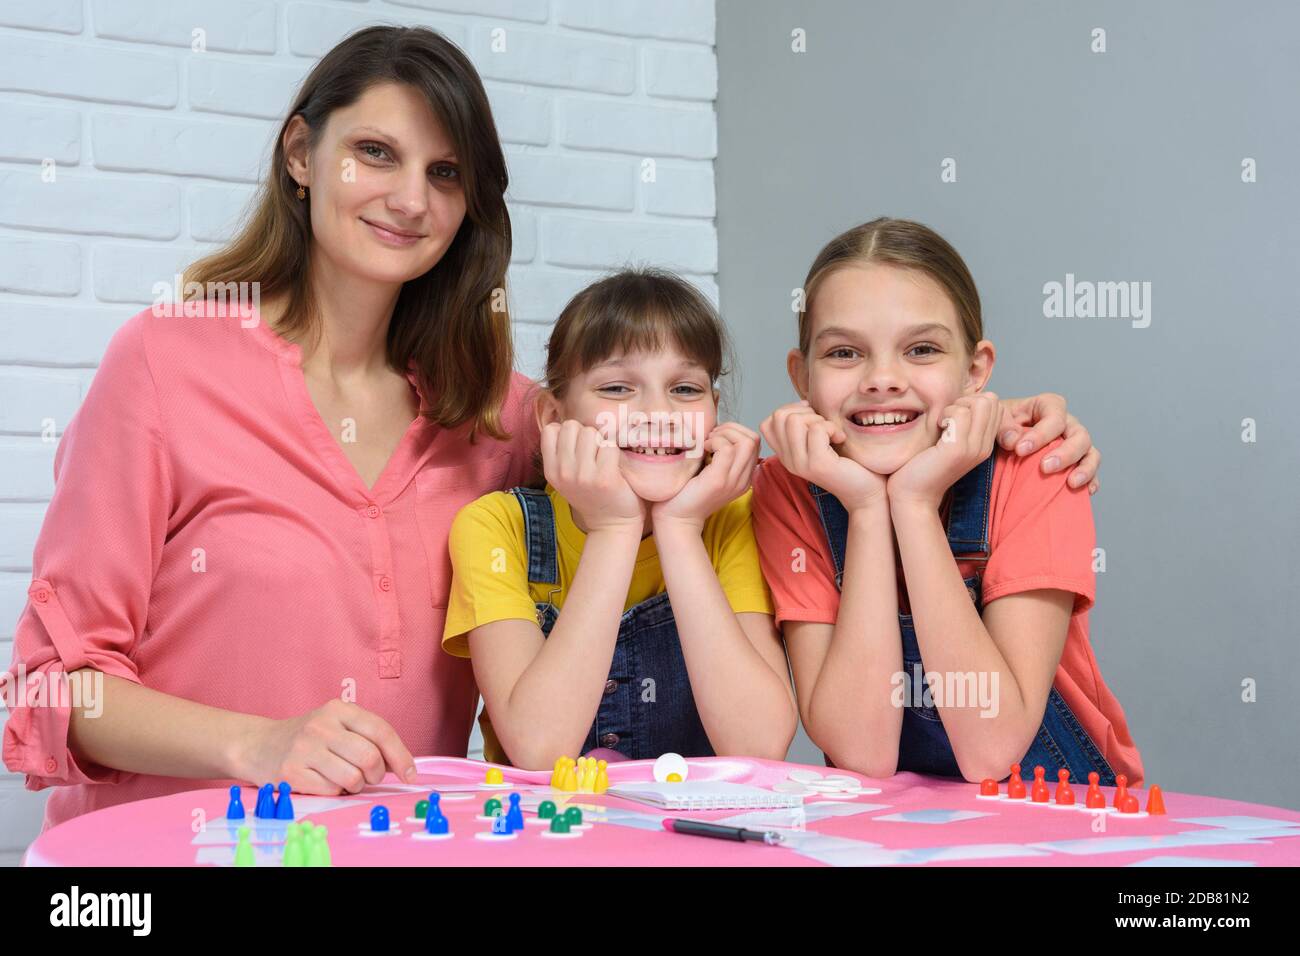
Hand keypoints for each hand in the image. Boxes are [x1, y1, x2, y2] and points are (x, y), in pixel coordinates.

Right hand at [236, 699, 416, 794]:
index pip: (381, 731)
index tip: (410, 774)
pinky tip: (324, 781)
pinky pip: (331, 790)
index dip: (401, 755)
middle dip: (376, 774)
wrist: (258, 745)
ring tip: (345, 778)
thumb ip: (368, 738)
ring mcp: (304, 748)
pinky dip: (336, 791)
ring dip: (356, 785)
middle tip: (368, 776)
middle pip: (370, 757)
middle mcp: (322, 725)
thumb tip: (401, 765)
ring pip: (353, 777)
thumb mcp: (338, 725)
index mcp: (339, 709)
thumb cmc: (309, 738)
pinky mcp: (291, 772)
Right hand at [541, 419, 646, 532]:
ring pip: (590, 433)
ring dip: (601, 441)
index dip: (567, 432)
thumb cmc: (592, 494)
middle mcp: (563, 472)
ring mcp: (583, 476)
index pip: (551, 429)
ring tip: (604, 460)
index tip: (577, 446)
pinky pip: (609, 445)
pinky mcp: (604, 478)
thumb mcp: (567, 476)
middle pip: (572, 426)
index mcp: (551, 470)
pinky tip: (614, 467)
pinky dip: (615, 452)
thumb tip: (566, 422)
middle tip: (594, 453)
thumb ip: (562, 452)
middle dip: (586, 434)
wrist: (612, 525)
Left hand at [651, 421, 759, 532]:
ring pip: (746, 442)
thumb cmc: (687, 493)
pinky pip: (728, 449)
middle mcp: (743, 480)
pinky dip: (714, 442)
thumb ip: (720, 455)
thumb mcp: (710, 472)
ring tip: (707, 443)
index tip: (715, 437)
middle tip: (711, 438)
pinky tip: (702, 449)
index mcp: (743, 477)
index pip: (754, 442)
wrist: (677, 519)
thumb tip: (716, 429)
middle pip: (753, 439)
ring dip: (724, 434)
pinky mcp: (719, 481)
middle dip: (731, 429)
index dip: (735, 431)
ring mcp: (733, 481)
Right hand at [760, 401, 886, 513]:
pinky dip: (832, 428)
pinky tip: (840, 439)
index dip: (790, 411)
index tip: (812, 419)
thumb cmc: (848, 462)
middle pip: (780, 416)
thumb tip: (804, 402)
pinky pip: (816, 429)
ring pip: (794, 420)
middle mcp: (788, 461)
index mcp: (786, 455)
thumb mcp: (820, 440)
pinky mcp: (817, 464)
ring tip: (832, 433)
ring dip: (819, 420)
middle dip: (806, 413)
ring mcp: (800, 464)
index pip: (768, 422)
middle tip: (824, 426)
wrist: (866, 491)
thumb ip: (806, 426)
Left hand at [888, 392, 1001, 511]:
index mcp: (983, 444)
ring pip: (979, 403)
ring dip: (954, 406)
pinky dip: (945, 414)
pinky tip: (936, 429)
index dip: (972, 401)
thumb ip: (958, 423)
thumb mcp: (946, 441)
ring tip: (941, 424)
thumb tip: (959, 397)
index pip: (994, 404)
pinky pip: (960, 413)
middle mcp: (984, 446)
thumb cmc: (922, 467)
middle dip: (965, 400)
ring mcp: (974, 448)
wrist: (912, 496)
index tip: (951, 417)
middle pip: (991, 400)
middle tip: (946, 418)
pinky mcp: (958, 449)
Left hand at [996, 393, 1100, 494]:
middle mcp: (1067, 423)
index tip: (1021, 450)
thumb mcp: (996, 420)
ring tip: (1071, 483)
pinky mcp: (1076, 463)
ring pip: (1091, 453)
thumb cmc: (1000, 425)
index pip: (1054, 416)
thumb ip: (1003, 428)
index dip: (1041, 434)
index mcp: (1048, 406)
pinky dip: (1090, 481)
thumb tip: (1013, 441)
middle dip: (1065, 453)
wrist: (999, 441)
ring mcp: (1075, 443)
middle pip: (1079, 435)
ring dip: (1084, 469)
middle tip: (1045, 468)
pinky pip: (1089, 471)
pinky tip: (1086, 491)